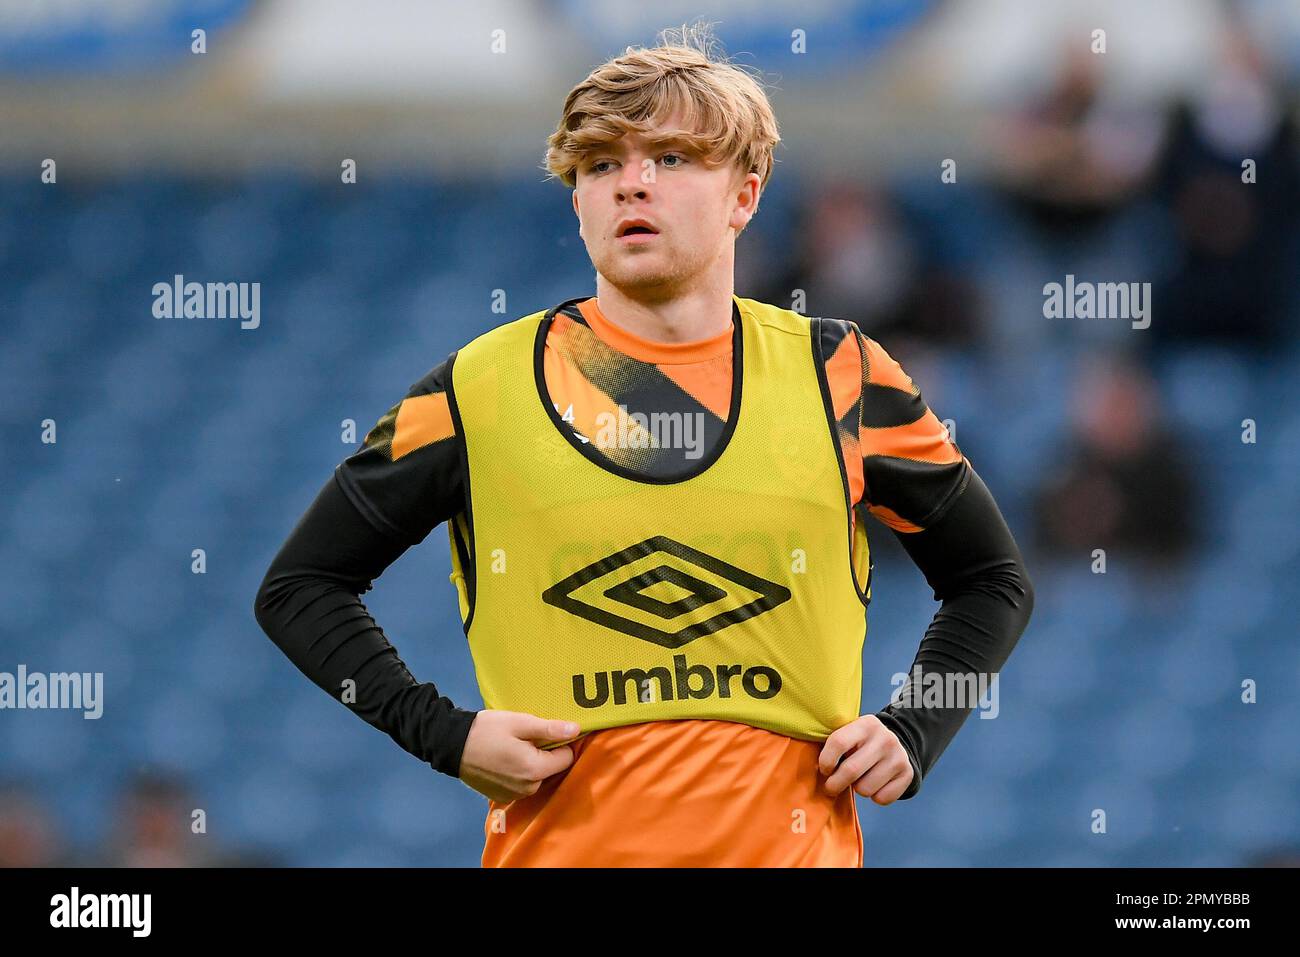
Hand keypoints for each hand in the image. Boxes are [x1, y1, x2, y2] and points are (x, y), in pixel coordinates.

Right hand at [457, 710, 579, 803]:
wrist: (451, 745)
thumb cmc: (486, 730)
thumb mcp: (519, 723)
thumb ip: (549, 729)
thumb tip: (577, 730)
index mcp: (534, 770)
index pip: (566, 757)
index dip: (559, 742)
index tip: (544, 732)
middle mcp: (528, 788)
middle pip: (552, 769)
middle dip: (545, 753)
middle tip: (525, 738)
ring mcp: (514, 796)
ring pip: (537, 777)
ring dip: (532, 764)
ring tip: (512, 747)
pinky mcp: (503, 797)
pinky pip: (522, 784)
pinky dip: (519, 773)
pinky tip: (504, 760)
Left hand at [818, 715, 913, 805]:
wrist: (897, 744)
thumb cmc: (861, 743)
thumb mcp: (850, 734)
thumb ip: (834, 745)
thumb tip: (810, 768)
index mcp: (866, 724)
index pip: (838, 743)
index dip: (826, 761)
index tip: (825, 769)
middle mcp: (885, 739)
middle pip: (851, 771)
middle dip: (835, 784)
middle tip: (831, 787)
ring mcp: (898, 757)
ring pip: (865, 788)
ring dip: (857, 790)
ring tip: (859, 780)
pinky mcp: (907, 774)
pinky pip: (882, 798)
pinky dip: (875, 796)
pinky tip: (875, 784)